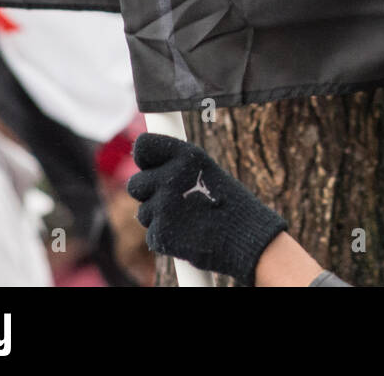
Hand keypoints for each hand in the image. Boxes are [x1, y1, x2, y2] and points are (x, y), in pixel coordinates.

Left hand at [128, 133, 287, 285]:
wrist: (248, 238)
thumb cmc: (229, 204)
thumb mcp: (206, 172)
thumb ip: (175, 167)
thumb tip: (146, 168)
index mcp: (186, 155)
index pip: (144, 146)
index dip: (145, 158)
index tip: (151, 165)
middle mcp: (171, 176)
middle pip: (135, 184)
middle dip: (148, 194)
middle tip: (174, 201)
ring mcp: (163, 206)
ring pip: (143, 212)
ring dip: (159, 217)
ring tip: (187, 219)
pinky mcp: (160, 233)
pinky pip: (152, 233)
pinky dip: (166, 237)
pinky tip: (188, 234)